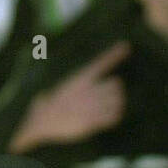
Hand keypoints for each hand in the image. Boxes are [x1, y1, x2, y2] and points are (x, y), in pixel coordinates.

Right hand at [10, 41, 128, 152]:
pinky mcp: (91, 122)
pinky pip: (113, 117)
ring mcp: (90, 106)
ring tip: (110, 105)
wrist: (41, 122)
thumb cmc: (52, 103)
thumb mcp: (65, 87)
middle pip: (115, 84)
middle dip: (115, 89)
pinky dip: (115, 116)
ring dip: (117, 102)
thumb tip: (94, 79)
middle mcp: (87, 91)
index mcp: (79, 79)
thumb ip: (82, 83)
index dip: (114, 54)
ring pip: (117, 100)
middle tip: (109, 94)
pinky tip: (110, 116)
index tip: (126, 46)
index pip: (100, 63)